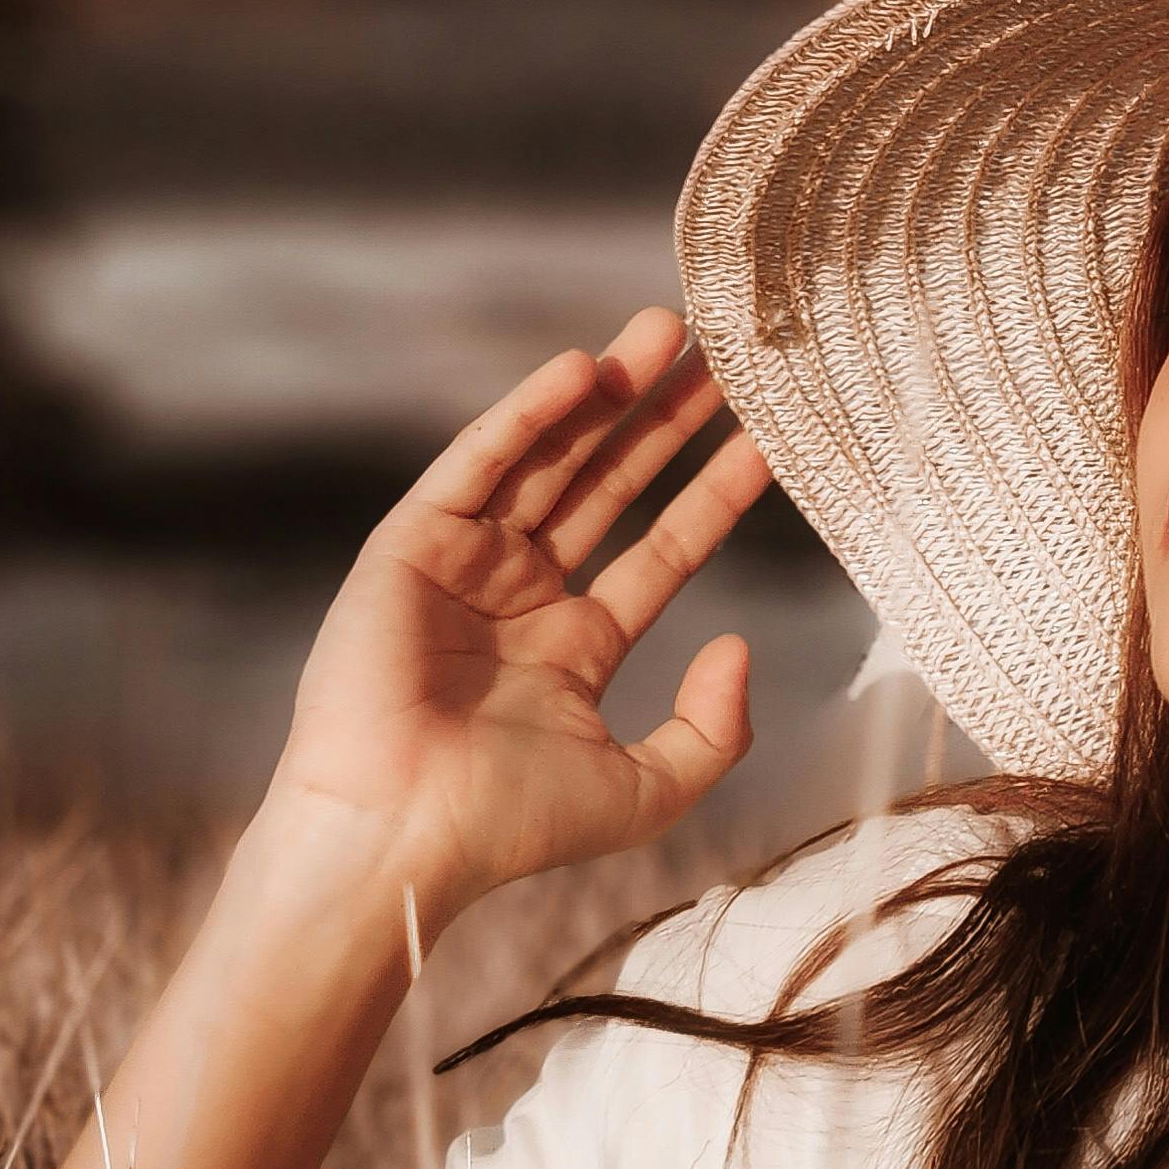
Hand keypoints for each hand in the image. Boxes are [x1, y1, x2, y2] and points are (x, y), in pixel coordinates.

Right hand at [263, 306, 773, 926]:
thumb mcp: (647, 788)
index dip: (714, 493)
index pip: (663, 550)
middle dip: (664, 420)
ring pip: (549, 461)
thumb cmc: (510, 826)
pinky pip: (477, 466)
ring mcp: (465, 567)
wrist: (401, 837)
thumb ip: (712, 727)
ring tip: (667, 331)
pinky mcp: (409, 547)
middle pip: (609, 486)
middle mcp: (521, 596)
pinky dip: (527, 416)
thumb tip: (739, 643)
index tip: (767, 437)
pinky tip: (582, 371)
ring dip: (604, 394)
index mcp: (575, 647)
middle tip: (721, 352)